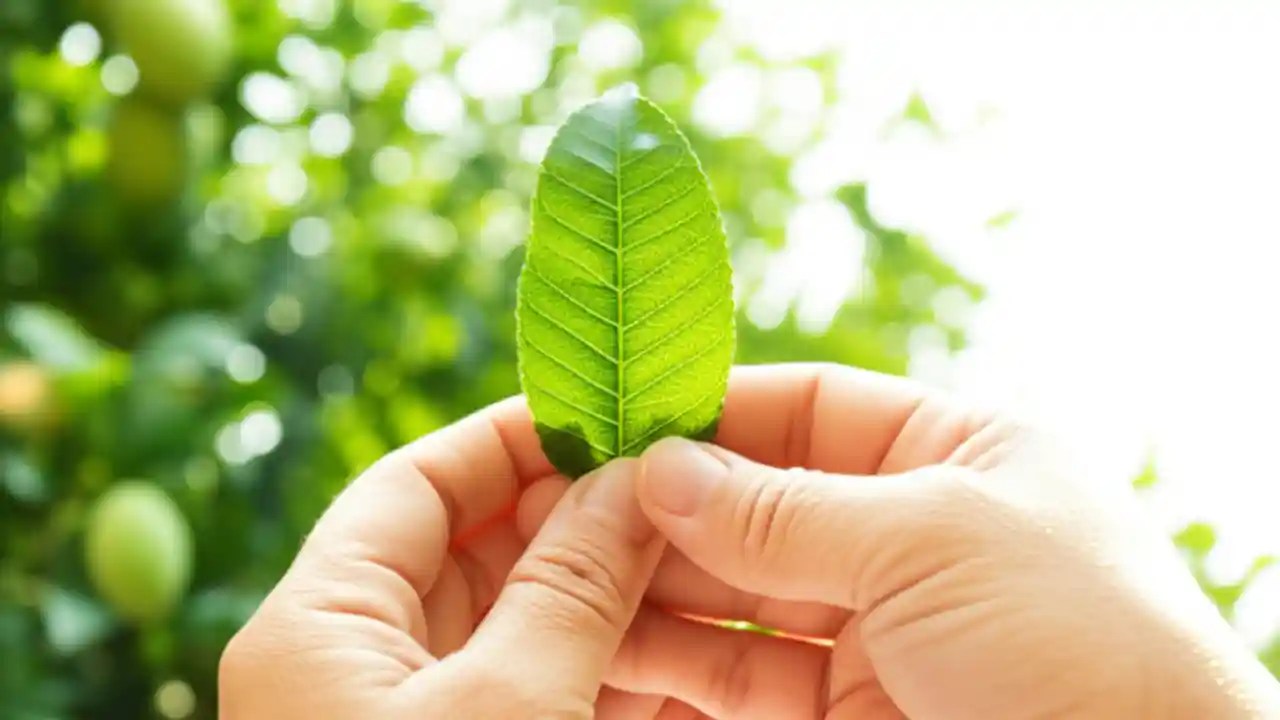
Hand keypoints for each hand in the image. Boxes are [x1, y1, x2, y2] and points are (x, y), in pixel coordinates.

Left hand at [218, 398, 669, 718]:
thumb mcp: (507, 709)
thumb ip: (572, 589)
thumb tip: (634, 479)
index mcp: (317, 629)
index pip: (415, 484)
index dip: (515, 439)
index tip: (614, 418)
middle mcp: (355, 667)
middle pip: (475, 552)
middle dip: (581, 520)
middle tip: (680, 494)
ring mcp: (415, 719)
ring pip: (519, 628)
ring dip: (610, 600)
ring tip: (700, 564)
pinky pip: (540, 694)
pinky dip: (609, 675)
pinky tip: (684, 657)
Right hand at [592, 364, 1279, 718]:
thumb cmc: (1086, 646)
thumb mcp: (934, 542)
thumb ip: (784, 510)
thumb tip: (658, 466)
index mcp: (955, 453)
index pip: (805, 411)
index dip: (707, 415)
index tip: (609, 425)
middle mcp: (909, 534)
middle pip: (753, 505)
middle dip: (659, 510)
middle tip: (556, 509)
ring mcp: (875, 628)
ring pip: (732, 596)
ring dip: (647, 589)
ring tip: (558, 577)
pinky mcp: (845, 711)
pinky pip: (739, 675)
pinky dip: (670, 666)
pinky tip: (602, 648)